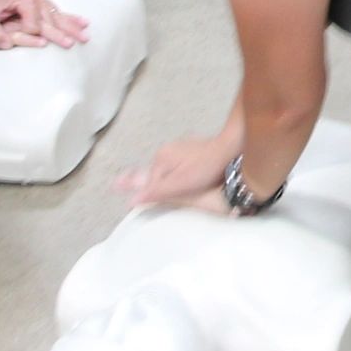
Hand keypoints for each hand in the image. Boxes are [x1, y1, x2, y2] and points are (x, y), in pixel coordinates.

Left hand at [0, 0, 89, 49]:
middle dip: (63, 33)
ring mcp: (42, 2)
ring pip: (60, 17)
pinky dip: (72, 19)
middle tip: (72, 44)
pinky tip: (83, 23)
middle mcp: (37, 0)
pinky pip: (60, 13)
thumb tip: (6, 45)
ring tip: (85, 35)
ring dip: (73, 27)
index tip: (21, 39)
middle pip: (52, 22)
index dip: (28, 35)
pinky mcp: (44, 4)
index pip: (33, 25)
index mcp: (25, 2)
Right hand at [115, 134, 246, 210]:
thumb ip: (156, 192)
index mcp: (162, 158)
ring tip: (150, 183)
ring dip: (162, 178)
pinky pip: (177, 165)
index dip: (146, 196)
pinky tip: (179, 177)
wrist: (230, 147)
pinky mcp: (192, 152)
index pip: (149, 184)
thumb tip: (132, 200)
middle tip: (119, 183)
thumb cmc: (207, 166)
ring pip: (166, 170)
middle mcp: (168, 151)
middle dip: (145, 182)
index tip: (131, 202)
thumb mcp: (179, 184)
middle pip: (155, 175)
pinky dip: (174, 172)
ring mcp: (180, 149)